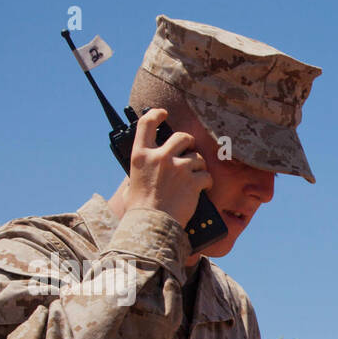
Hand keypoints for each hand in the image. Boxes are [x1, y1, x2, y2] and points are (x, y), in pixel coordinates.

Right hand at [122, 108, 212, 227]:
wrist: (152, 225)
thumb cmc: (140, 208)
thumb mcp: (132, 183)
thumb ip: (141, 171)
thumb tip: (144, 169)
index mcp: (141, 155)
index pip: (146, 124)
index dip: (156, 115)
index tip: (163, 113)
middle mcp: (160, 157)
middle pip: (182, 137)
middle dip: (189, 143)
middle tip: (189, 151)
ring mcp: (178, 168)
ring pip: (197, 158)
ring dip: (198, 167)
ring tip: (193, 179)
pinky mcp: (193, 181)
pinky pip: (206, 176)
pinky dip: (206, 183)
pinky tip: (201, 189)